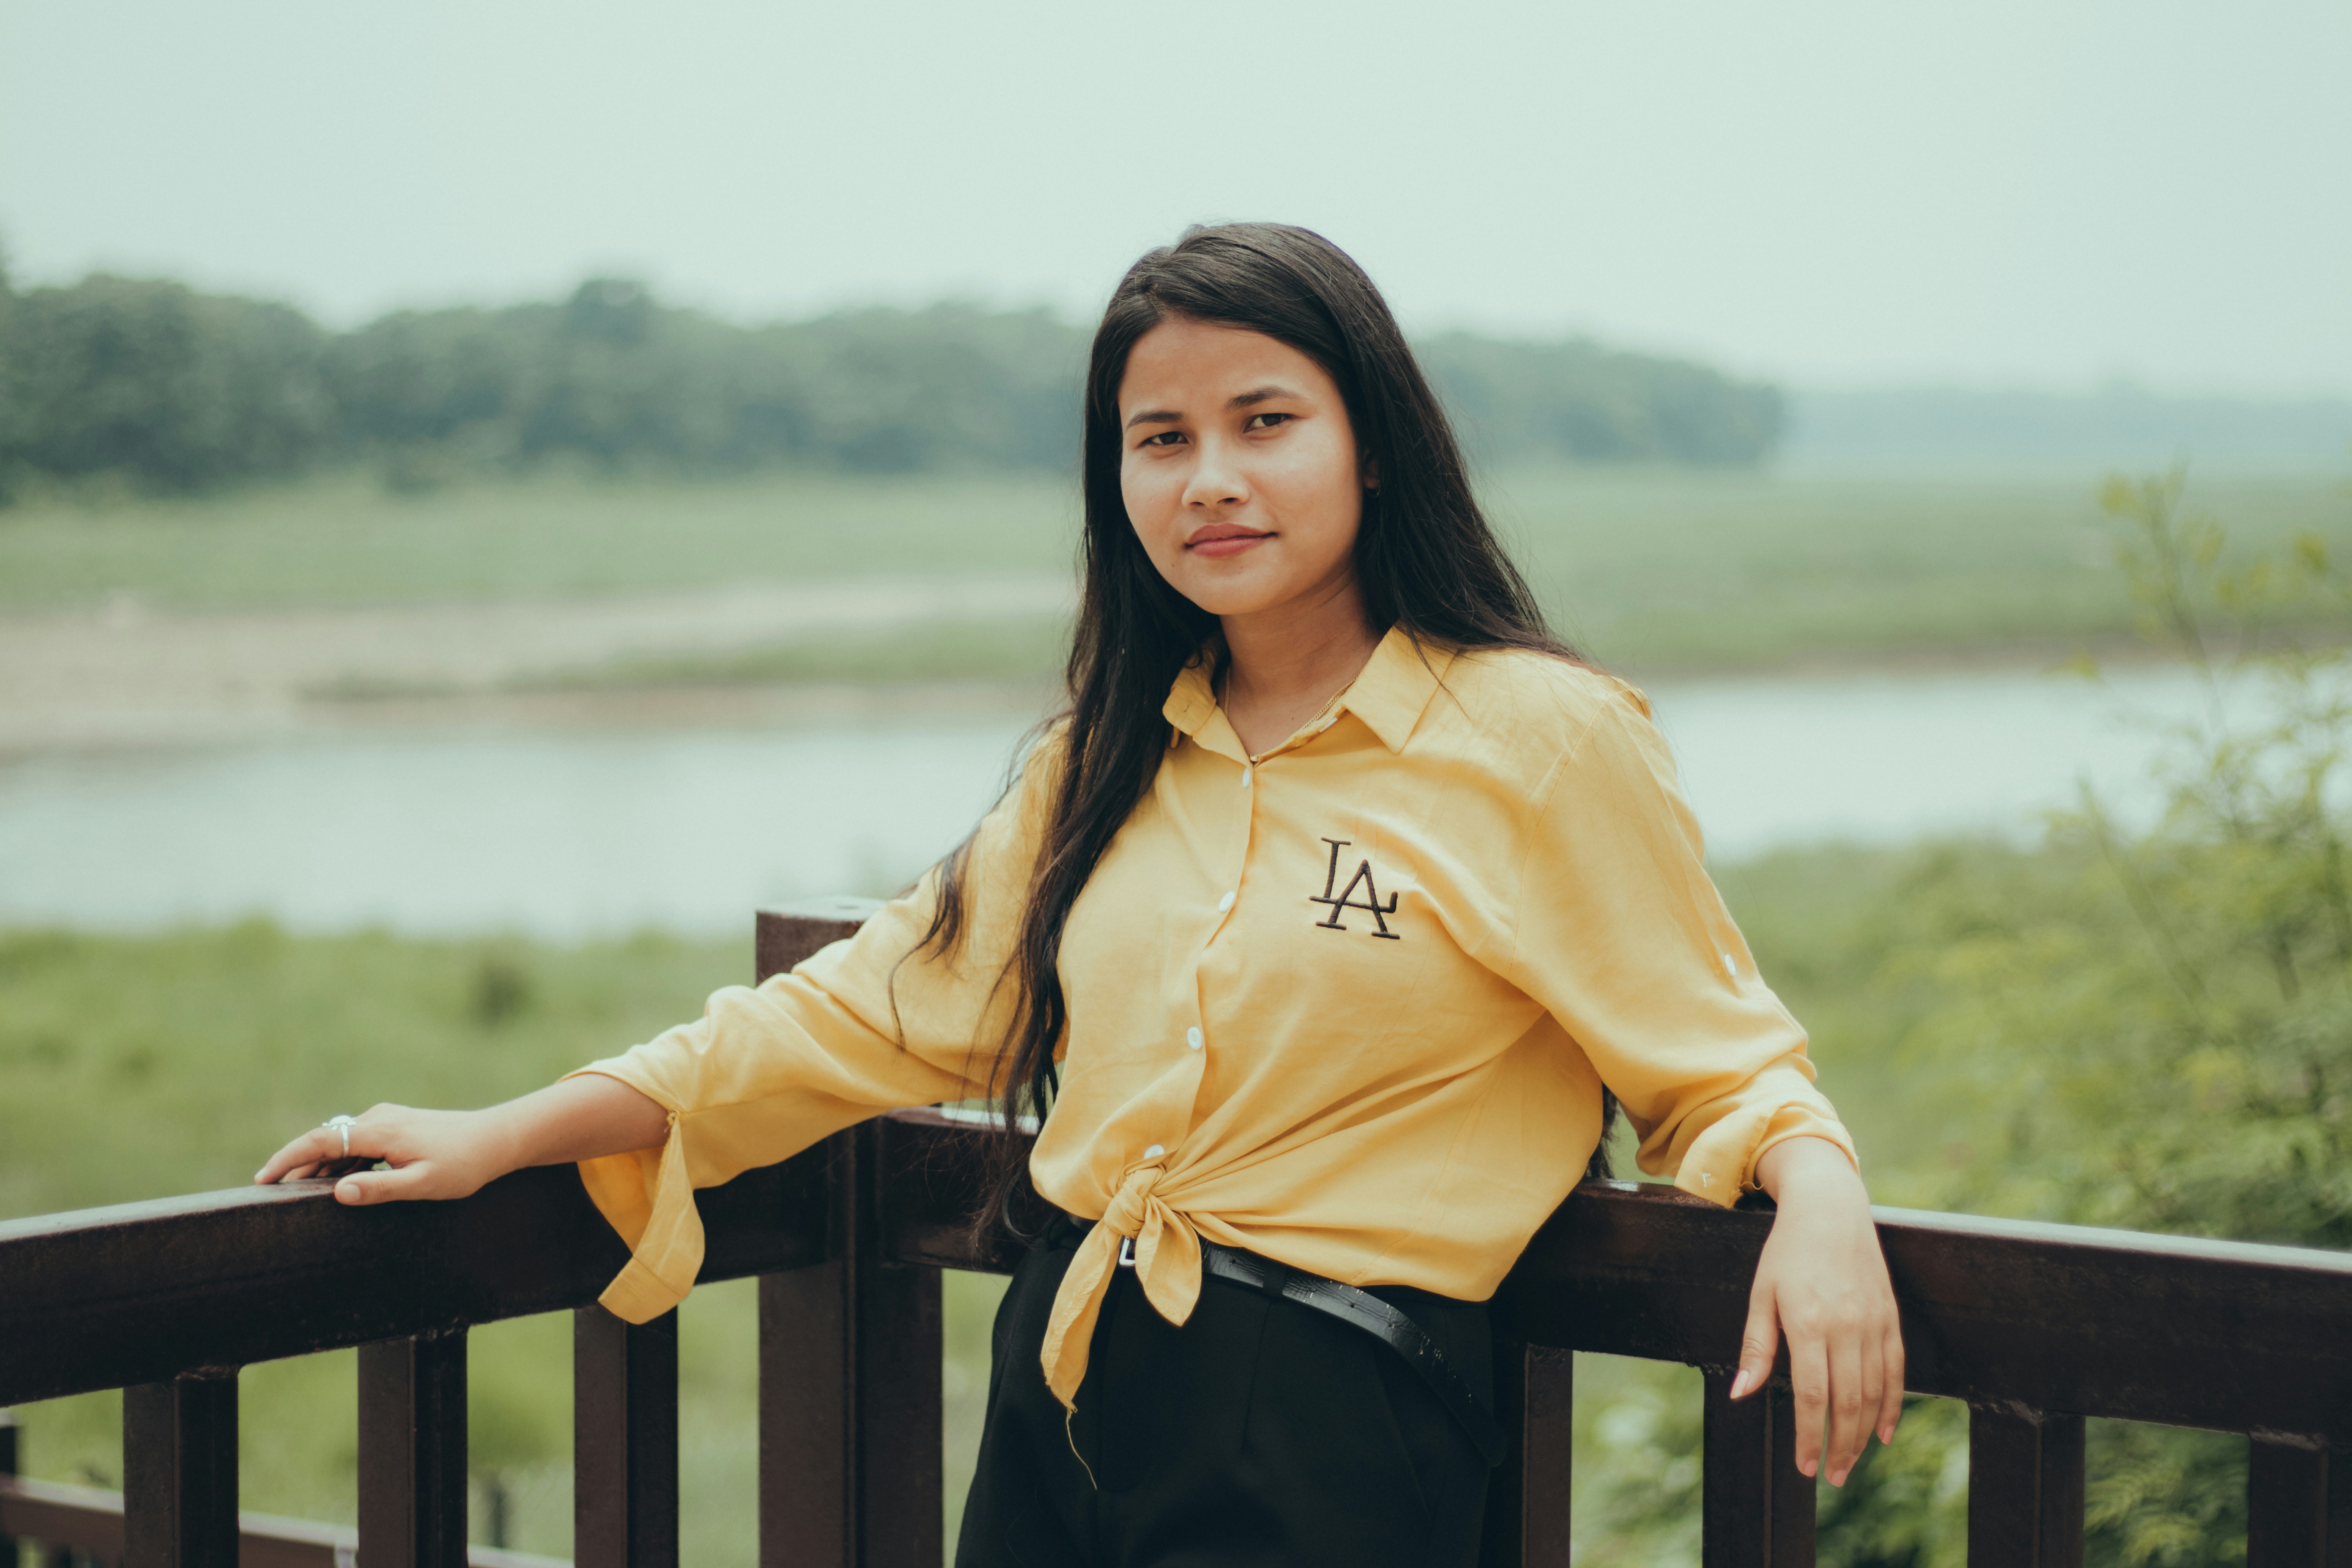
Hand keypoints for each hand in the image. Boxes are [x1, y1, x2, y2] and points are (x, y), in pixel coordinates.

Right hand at [255, 1103, 516, 1204]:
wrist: (497, 1139)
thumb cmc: (464, 1164)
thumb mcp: (422, 1184)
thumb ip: (380, 1188)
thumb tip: (338, 1193)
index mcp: (380, 1131)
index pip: (320, 1141)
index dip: (288, 1159)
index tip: (263, 1179)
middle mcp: (379, 1119)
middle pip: (325, 1141)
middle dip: (296, 1165)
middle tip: (270, 1193)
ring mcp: (388, 1120)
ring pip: (341, 1143)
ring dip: (319, 1166)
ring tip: (296, 1194)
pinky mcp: (398, 1126)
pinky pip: (358, 1144)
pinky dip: (342, 1162)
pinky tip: (337, 1183)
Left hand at [1732, 1135, 1904, 1486]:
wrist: (1830, 1209)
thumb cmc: (1786, 1252)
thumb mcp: (1761, 1295)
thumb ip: (1756, 1348)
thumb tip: (1741, 1396)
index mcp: (1807, 1323)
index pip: (1812, 1396)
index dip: (1810, 1436)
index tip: (1805, 1466)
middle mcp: (1846, 1327)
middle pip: (1847, 1402)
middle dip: (1840, 1446)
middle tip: (1831, 1477)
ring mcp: (1873, 1323)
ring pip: (1874, 1393)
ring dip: (1864, 1434)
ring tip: (1851, 1463)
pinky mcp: (1891, 1317)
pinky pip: (1896, 1371)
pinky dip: (1892, 1405)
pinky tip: (1883, 1432)